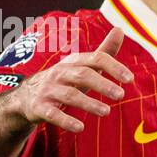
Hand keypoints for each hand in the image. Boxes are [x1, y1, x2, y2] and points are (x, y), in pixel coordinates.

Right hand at [4, 28, 131, 132]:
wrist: (26, 97)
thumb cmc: (64, 80)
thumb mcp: (82, 65)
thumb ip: (103, 51)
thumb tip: (120, 29)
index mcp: (73, 62)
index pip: (95, 58)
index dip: (113, 67)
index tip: (130, 79)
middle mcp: (60, 73)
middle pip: (82, 75)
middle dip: (102, 84)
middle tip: (121, 95)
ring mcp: (48, 90)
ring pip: (69, 95)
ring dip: (88, 103)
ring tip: (106, 112)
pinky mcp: (39, 107)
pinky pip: (52, 114)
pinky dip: (65, 120)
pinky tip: (80, 128)